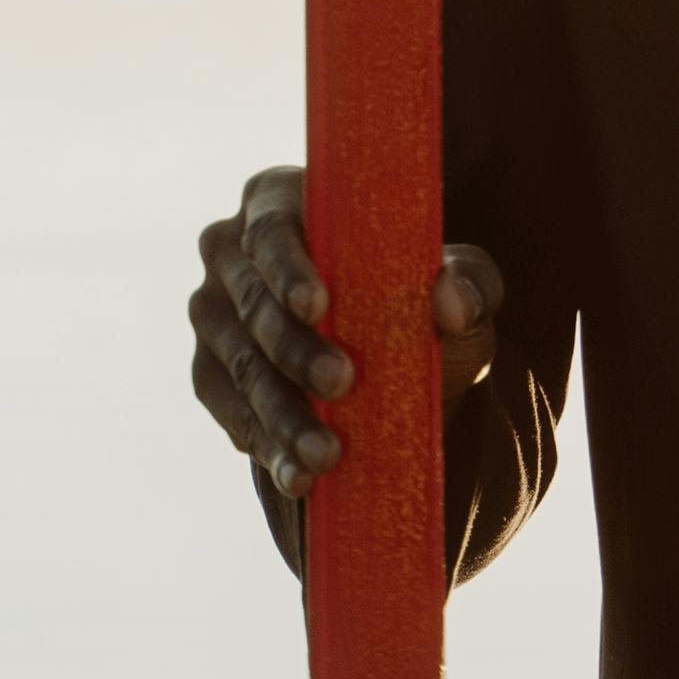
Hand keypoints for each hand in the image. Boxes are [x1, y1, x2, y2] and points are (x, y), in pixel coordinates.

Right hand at [186, 162, 504, 500]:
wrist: (392, 357)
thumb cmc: (420, 296)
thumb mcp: (459, 285)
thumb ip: (469, 283)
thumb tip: (453, 300)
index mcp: (279, 203)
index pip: (274, 229)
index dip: (290, 267)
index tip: (320, 305)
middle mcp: (231, 253)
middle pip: (254, 305)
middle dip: (297, 351)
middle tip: (343, 384)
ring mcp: (213, 315)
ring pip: (242, 369)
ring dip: (283, 416)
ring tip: (326, 455)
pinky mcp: (209, 373)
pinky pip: (231, 412)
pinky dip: (267, 446)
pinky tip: (298, 475)